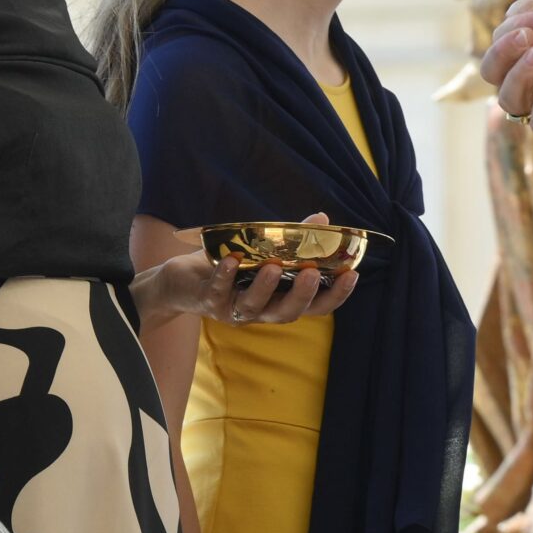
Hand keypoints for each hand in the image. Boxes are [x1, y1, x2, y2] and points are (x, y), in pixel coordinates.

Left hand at [134, 212, 363, 330]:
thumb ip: (292, 239)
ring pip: (252, 307)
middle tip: (312, 273)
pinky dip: (225, 277)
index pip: (314, 307)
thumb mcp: (262, 251)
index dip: (334, 295)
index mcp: (278, 301)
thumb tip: (322, 218)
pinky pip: (217, 292)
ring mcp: (232, 310)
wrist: (182, 280)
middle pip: (287, 313)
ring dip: (264, 288)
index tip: (351, 274)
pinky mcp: (207, 301)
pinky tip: (232, 261)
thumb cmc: (230, 265)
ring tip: (274, 267)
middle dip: (301, 295)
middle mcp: (260, 312)